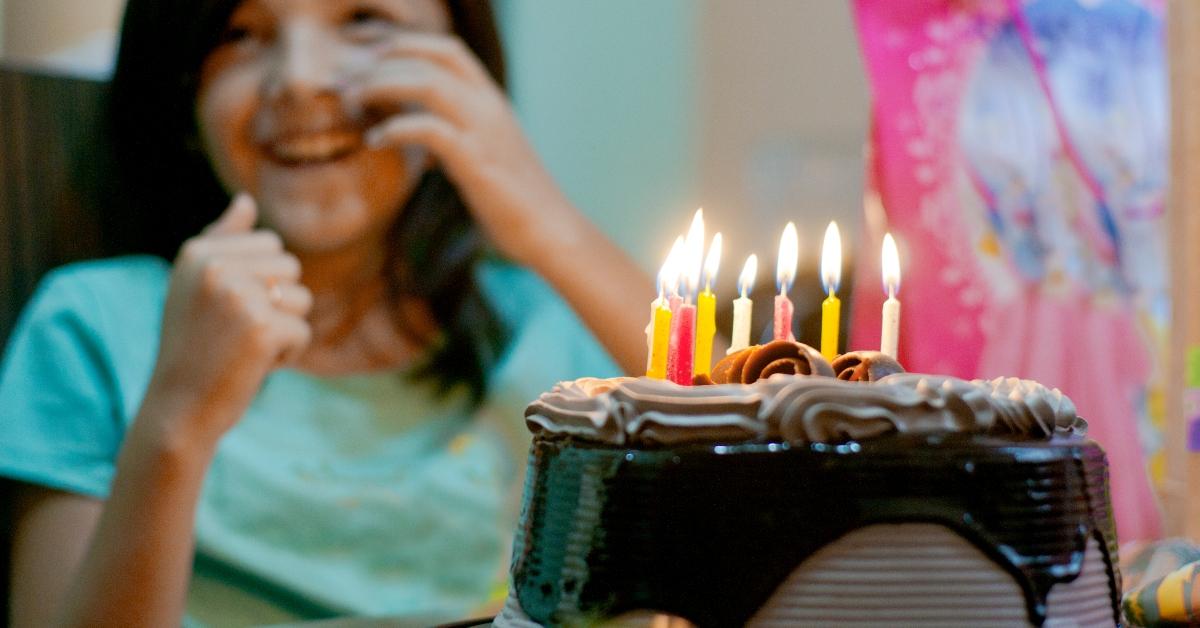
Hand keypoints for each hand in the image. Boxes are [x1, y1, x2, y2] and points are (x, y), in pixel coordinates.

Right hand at [144, 194, 312, 445]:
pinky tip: (252, 367)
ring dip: (282, 330)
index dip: (260, 282)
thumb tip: (246, 200)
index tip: (225, 310)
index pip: (271, 244)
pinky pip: (303, 332)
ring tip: (243, 349)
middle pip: (291, 268)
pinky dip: (287, 355)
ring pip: (301, 299)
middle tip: (235, 333)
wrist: (178, 408)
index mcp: (198, 252)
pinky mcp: (261, 329)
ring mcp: (238, 296)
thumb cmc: (194, 347)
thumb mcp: (197, 287)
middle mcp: (215, 267)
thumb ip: (222, 240)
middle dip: (276, 304)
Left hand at [350, 33, 582, 267]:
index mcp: (493, 101)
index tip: (369, 55)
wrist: (549, 231)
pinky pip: (428, 129)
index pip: (448, 51)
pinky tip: (374, 141)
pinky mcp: (476, 162)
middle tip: (350, 80)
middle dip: (383, 62)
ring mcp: (484, 132)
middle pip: (431, 59)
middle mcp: (490, 107)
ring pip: (427, 84)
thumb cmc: (514, 200)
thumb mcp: (484, 154)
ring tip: (355, 101)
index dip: (405, 44)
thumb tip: (417, 130)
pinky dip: (394, 129)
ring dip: (383, 86)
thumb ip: (455, 133)